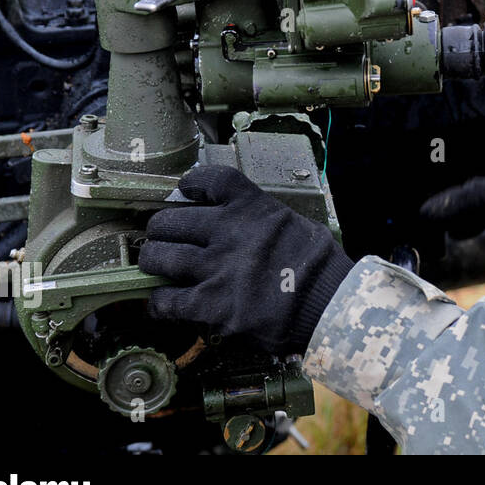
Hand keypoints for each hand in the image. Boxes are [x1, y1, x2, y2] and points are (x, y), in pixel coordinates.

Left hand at [138, 164, 353, 355]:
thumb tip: (235, 219)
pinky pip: (165, 300)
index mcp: (253, 207)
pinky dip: (160, 302)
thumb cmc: (318, 265)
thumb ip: (259, 218)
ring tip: (159, 267)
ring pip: (158, 257)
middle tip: (166, 240)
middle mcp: (230, 231)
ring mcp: (217, 268)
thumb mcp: (291, 223)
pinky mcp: (211, 304)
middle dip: (162, 231)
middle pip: (168, 221)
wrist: (329, 304)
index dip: (190, 185)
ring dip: (154, 262)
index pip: (208, 179)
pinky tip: (165, 303)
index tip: (185, 193)